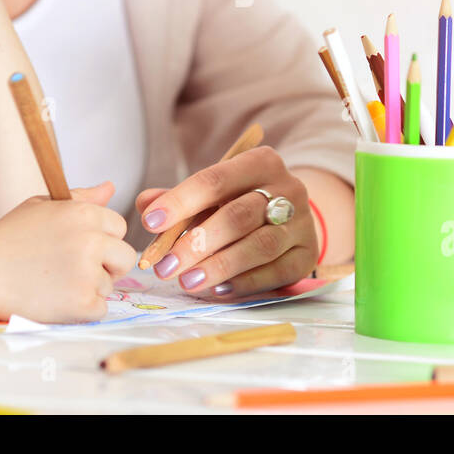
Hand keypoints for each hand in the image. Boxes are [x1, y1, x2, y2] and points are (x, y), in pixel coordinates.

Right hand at [0, 181, 136, 323]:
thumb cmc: (8, 239)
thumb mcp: (41, 206)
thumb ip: (80, 198)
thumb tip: (110, 188)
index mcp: (83, 213)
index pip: (119, 227)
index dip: (102, 239)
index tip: (79, 247)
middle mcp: (90, 240)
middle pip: (126, 257)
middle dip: (107, 265)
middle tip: (74, 269)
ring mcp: (87, 273)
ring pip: (111, 285)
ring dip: (90, 288)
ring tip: (56, 283)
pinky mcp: (82, 303)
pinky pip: (101, 309)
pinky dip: (83, 310)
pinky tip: (57, 299)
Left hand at [135, 146, 317, 298]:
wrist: (293, 218)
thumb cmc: (243, 202)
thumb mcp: (214, 193)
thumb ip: (180, 199)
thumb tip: (146, 204)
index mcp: (261, 163)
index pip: (216, 179)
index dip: (181, 201)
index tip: (151, 222)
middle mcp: (288, 189)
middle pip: (239, 215)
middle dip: (197, 242)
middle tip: (165, 266)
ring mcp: (302, 224)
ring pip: (259, 245)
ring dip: (219, 266)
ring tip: (187, 281)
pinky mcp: (307, 257)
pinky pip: (275, 273)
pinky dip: (244, 283)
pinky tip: (218, 290)